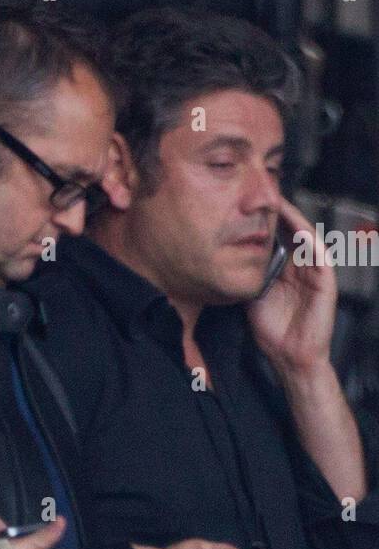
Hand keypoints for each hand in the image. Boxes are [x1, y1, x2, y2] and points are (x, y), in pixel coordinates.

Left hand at [247, 199, 335, 375]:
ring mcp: (314, 271)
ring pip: (305, 236)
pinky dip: (309, 239)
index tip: (246, 203)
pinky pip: (319, 254)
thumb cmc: (271, 329)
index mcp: (285, 267)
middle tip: (262, 192)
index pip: (276, 235)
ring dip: (293, 219)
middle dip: (278, 211)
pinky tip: (297, 227)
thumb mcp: (251, 293)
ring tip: (278, 203)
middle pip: (291, 229)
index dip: (264, 219)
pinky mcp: (326, 280)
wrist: (287, 356)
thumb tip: (222, 257)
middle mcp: (301, 264)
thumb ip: (244, 273)